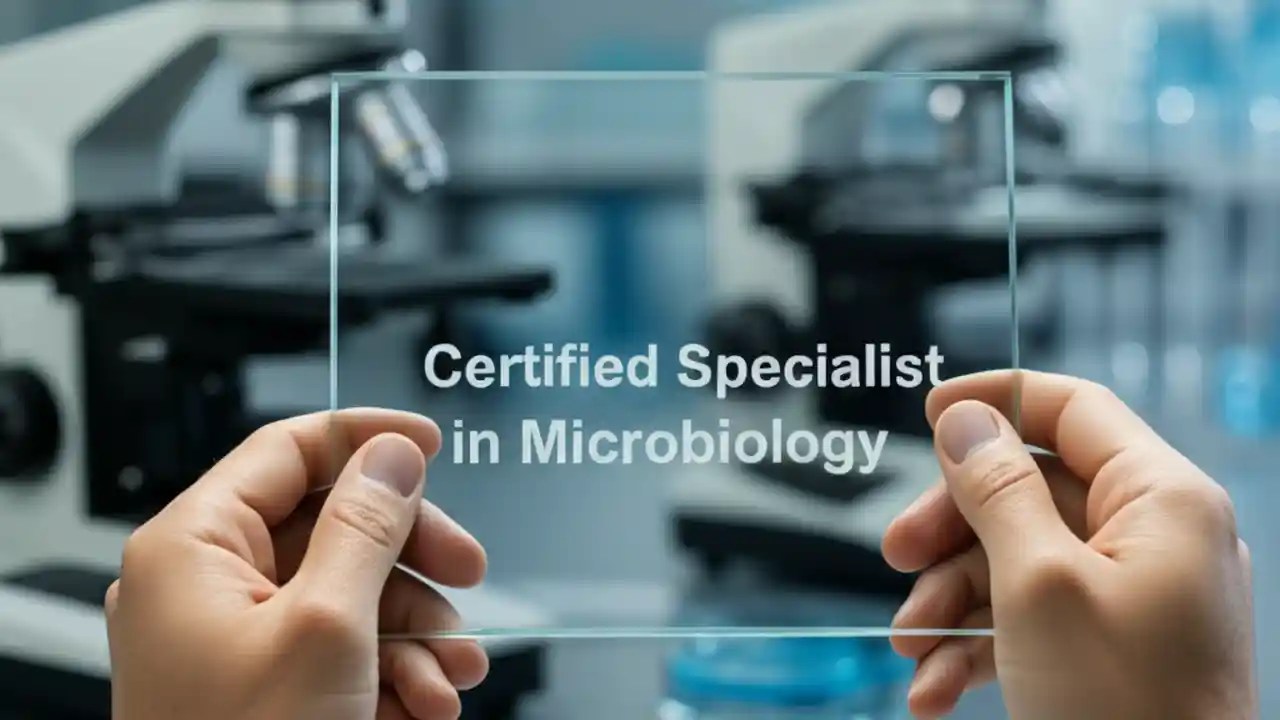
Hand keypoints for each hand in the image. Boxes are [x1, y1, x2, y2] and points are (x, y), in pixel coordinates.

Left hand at [106, 409, 488, 719]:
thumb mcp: (327, 628)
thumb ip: (366, 527)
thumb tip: (391, 455)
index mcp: (193, 547)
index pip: (288, 450)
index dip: (366, 439)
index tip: (431, 445)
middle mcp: (207, 585)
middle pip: (333, 525)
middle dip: (412, 557)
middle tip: (467, 571)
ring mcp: (235, 639)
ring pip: (351, 593)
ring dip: (416, 631)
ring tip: (451, 675)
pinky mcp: (264, 686)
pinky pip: (343, 649)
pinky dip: (393, 671)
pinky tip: (425, 704)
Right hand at [883, 371, 1255, 719]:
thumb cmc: (1121, 707)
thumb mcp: (1037, 584)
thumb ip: (996, 489)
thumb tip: (964, 417)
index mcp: (1162, 499)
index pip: (1074, 409)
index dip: (997, 398)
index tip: (928, 409)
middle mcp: (1154, 537)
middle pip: (1031, 491)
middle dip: (953, 528)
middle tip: (894, 554)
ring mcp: (1135, 595)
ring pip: (1018, 559)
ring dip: (951, 600)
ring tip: (910, 648)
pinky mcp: (1112, 647)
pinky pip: (1032, 618)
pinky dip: (978, 645)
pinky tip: (935, 689)